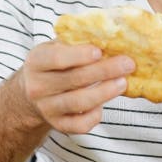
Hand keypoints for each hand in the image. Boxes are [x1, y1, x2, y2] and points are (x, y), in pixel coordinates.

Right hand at [20, 41, 134, 133]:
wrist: (32, 92)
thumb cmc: (53, 64)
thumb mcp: (57, 47)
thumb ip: (77, 42)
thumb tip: (110, 37)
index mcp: (36, 62)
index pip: (56, 58)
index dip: (79, 55)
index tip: (99, 51)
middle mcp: (38, 87)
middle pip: (74, 79)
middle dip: (104, 71)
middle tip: (128, 64)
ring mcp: (47, 108)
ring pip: (80, 102)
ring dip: (105, 92)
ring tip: (123, 82)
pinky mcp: (58, 125)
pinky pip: (80, 124)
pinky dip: (95, 115)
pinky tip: (103, 103)